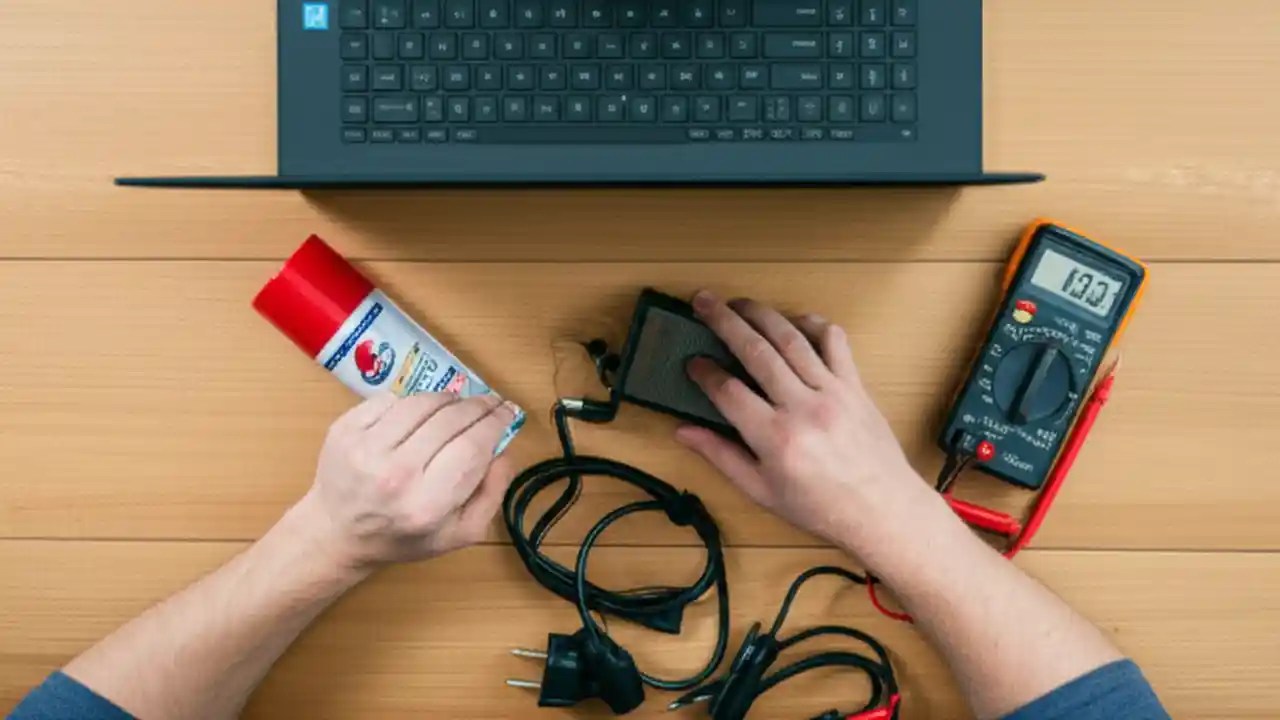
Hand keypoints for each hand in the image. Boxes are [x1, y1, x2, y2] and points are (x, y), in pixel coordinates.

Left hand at [301, 393, 519, 570]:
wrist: (337, 533)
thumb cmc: (404, 536)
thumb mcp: (460, 534)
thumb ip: (492, 494)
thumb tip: (504, 450)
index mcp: (427, 506)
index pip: (472, 448)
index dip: (495, 423)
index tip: (508, 411)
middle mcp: (395, 474)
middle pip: (450, 420)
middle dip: (478, 405)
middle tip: (490, 403)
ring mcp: (364, 448)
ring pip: (421, 403)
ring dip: (448, 399)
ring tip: (457, 406)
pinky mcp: (344, 429)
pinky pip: (391, 399)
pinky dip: (412, 401)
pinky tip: (419, 415)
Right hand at [676, 291, 931, 548]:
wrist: (882, 510)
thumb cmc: (820, 508)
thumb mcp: (762, 492)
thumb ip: (721, 456)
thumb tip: (683, 431)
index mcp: (775, 439)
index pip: (728, 391)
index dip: (704, 372)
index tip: (691, 362)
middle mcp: (803, 408)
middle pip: (755, 351)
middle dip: (724, 322)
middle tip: (702, 301)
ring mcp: (832, 392)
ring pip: (791, 338)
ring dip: (761, 313)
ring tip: (738, 302)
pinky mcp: (855, 386)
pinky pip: (834, 342)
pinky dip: (812, 323)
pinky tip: (792, 319)